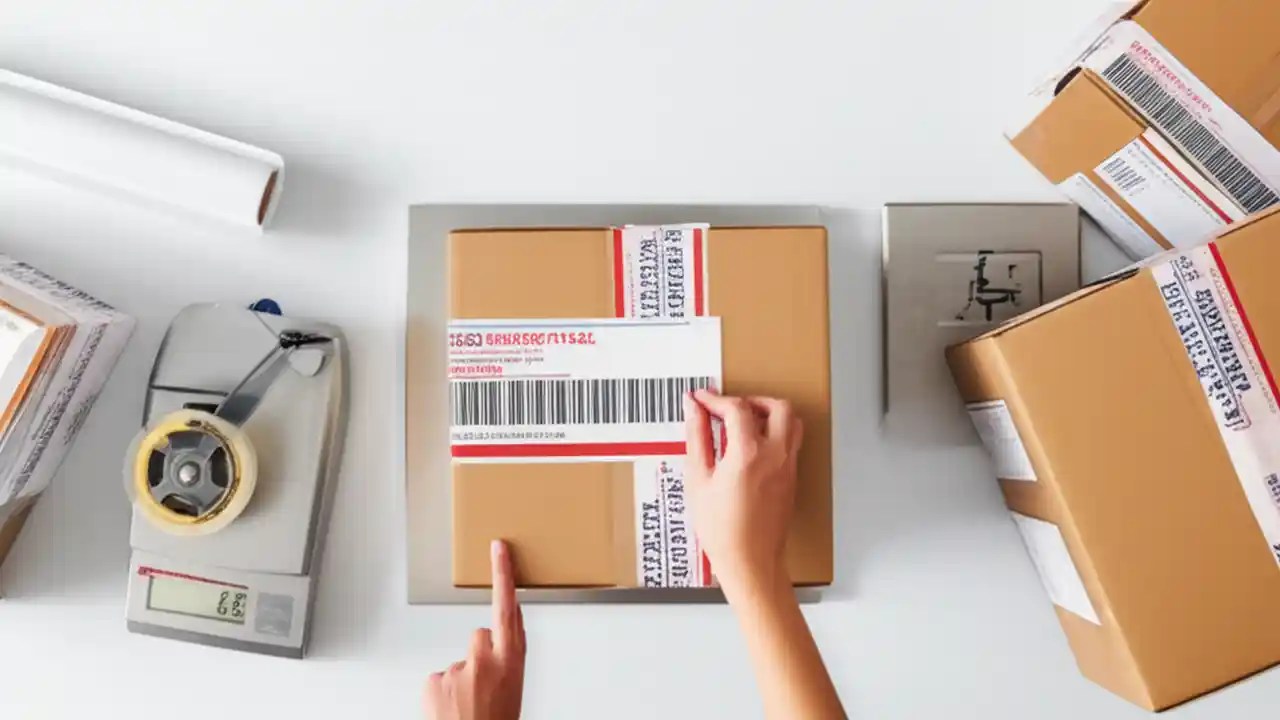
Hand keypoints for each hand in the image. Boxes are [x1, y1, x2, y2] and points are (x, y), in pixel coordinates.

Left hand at [424, 540, 525, 719]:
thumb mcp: (515, 688)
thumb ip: (510, 656)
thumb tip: (506, 632)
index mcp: (511, 661)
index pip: (508, 608)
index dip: (503, 576)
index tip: (498, 549)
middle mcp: (484, 660)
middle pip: (480, 635)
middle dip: (482, 653)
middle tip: (485, 685)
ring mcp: (456, 670)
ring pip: (460, 661)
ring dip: (463, 678)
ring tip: (469, 705)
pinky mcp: (434, 681)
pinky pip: (439, 678)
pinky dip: (443, 693)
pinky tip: (452, 710)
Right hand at [683, 389, 802, 600]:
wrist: (750, 562)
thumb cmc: (722, 530)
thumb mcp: (698, 480)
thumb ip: (698, 438)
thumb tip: (693, 410)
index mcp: (748, 453)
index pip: (736, 408)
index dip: (716, 399)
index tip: (701, 399)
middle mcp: (775, 455)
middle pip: (776, 406)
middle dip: (751, 400)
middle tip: (728, 408)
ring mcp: (788, 466)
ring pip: (791, 422)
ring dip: (769, 414)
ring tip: (744, 423)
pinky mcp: (793, 478)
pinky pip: (791, 442)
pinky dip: (775, 433)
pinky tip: (752, 446)